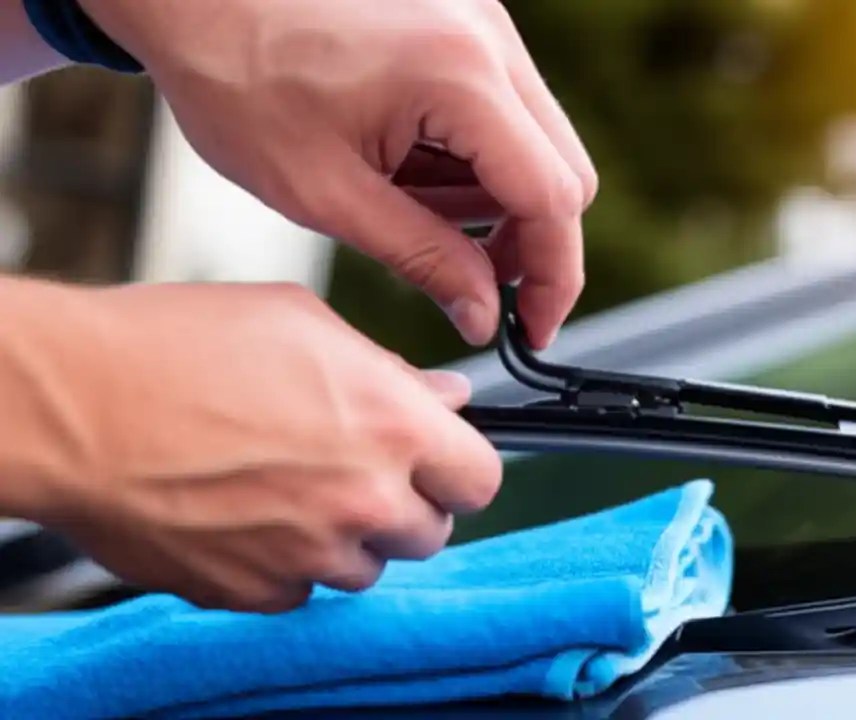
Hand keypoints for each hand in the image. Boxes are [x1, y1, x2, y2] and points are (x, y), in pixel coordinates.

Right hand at [27, 282, 499, 611]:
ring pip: (366, 567)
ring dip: (345, 538)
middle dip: (404, 504)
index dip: (459, 468)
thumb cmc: (176, 348)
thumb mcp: (302, 324)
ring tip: (286, 487)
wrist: (75, 407)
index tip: (439, 461)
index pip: (482, 478)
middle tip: (355, 470)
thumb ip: (389, 372)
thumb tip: (445, 395)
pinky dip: (287, 565)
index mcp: (392, 426)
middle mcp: (364, 500)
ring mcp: (311, 555)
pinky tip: (247, 517)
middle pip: (430, 532)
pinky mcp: (255, 593)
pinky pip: (301, 593)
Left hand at [79, 0, 596, 347]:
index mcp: (458, 76)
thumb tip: (484, 314)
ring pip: (540, 147)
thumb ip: (423, 258)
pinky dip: (475, 163)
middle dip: (530, 244)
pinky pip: (506, 116)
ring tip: (414, 213)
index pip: (552, 197)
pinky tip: (413, 172)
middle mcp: (489, 41)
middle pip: (565, 172)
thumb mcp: (327, 194)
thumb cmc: (239, 80)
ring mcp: (483, 28)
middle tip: (477, 289)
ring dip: (497, 202)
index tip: (531, 329)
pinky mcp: (467, 29)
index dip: (553, 277)